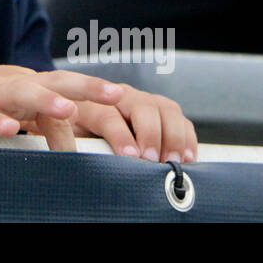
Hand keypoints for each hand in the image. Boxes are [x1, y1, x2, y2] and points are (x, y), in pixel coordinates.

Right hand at [0, 63, 126, 149]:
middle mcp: (14, 85)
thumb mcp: (11, 111)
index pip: (71, 96)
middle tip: (120, 96)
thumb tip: (79, 140)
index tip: (127, 131)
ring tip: (67, 108)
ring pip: (21, 91)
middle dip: (89, 88)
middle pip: (56, 80)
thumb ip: (42, 122)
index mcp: (30, 87)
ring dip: (45, 99)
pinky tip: (7, 129)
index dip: (99, 110)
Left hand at [72, 85, 197, 162]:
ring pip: (165, 110)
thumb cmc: (82, 144)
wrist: (92, 132)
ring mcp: (145, 101)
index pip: (107, 116)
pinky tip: (187, 158)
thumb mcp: (75, 145)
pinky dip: (187, 139)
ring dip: (172, 137)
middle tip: (151, 159)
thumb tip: (96, 163)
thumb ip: (85, 150)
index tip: (130, 155)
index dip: (120, 136)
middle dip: (149, 134)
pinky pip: (181, 119)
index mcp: (92, 105)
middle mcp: (121, 98)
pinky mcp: (163, 111)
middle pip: (142, 108)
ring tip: (171, 161)